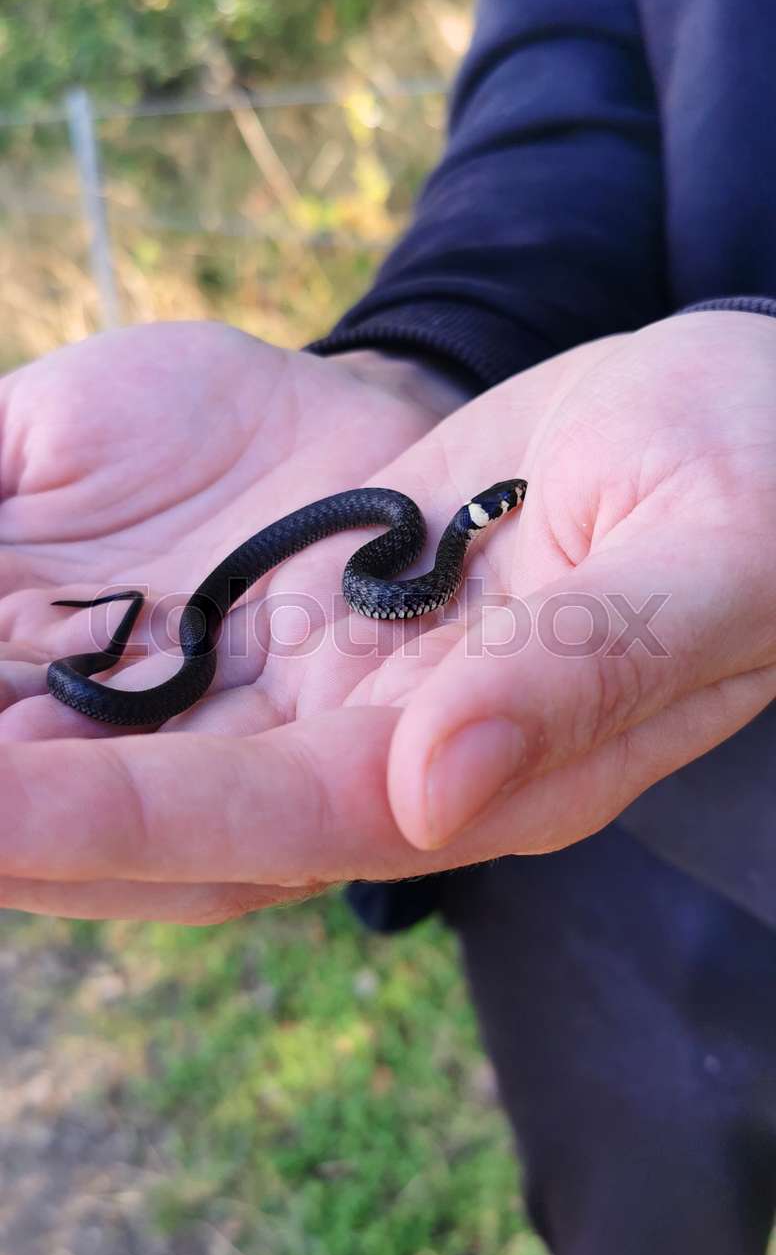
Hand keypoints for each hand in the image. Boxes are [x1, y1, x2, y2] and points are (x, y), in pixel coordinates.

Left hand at [1, 311, 773, 919]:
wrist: (749, 431)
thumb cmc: (755, 475)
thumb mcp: (709, 550)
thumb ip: (585, 671)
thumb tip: (436, 794)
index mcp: (496, 769)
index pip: (274, 823)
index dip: (118, 822)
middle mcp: (410, 765)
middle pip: (183, 822)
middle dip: (30, 811)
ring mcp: (364, 704)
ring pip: (168, 760)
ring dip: (34, 759)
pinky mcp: (338, 633)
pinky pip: (192, 681)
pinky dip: (86, 683)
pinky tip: (8, 668)